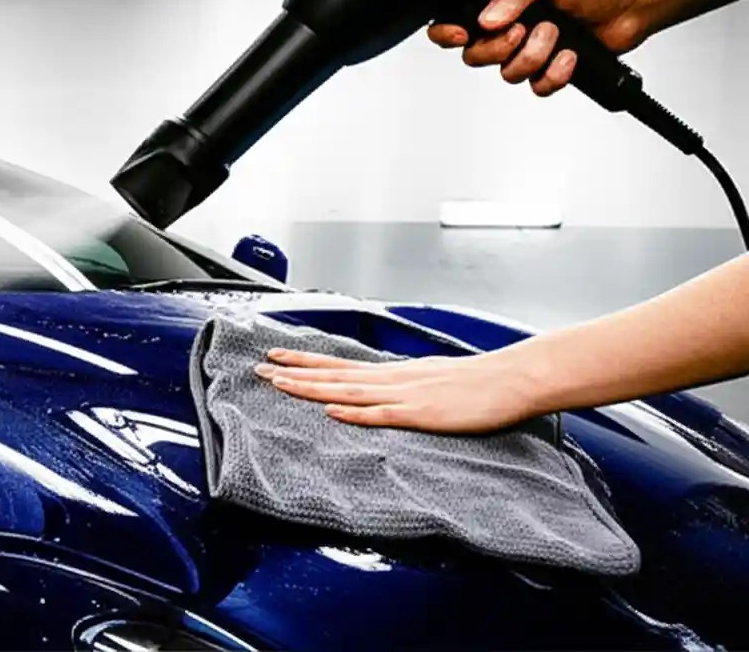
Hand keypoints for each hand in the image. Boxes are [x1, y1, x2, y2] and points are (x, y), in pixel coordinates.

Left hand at [254, 348, 544, 433]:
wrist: (512, 379)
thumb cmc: (476, 383)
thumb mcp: (431, 380)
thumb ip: (403, 387)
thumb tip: (378, 393)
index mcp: (393, 373)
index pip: (339, 365)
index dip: (305, 363)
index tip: (276, 359)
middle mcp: (392, 379)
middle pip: (334, 374)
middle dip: (294, 372)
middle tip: (259, 367)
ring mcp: (405, 394)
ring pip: (348, 390)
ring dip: (312, 387)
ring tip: (280, 384)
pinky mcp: (422, 413)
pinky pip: (383, 413)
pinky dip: (356, 412)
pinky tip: (333, 411)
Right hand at [428, 0, 645, 96]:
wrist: (629, 6)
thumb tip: (488, 20)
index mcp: (498, 7)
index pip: (453, 24)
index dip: (447, 35)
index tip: (463, 35)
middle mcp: (507, 33)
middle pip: (475, 57)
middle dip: (500, 48)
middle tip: (524, 30)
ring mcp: (526, 56)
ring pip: (508, 75)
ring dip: (535, 56)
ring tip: (557, 35)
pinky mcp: (547, 74)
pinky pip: (537, 89)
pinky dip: (556, 74)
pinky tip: (570, 55)